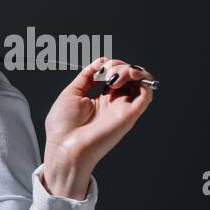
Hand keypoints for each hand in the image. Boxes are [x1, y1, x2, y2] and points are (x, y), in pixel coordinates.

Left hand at [42, 57, 154, 198]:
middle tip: (105, 73)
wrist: (65, 148)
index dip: (109, 66)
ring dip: (129, 70)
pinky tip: (125, 78)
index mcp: (99, 100)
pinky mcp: (130, 115)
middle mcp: (113, 104)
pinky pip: (146, 93)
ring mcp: (122, 109)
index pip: (114, 76)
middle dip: (119, 66)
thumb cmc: (63, 127)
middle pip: (128, 76)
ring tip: (114, 77)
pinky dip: (141, 79)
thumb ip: (86, 76)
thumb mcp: (71, 93)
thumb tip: (100, 61)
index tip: (97, 69)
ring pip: (139, 82)